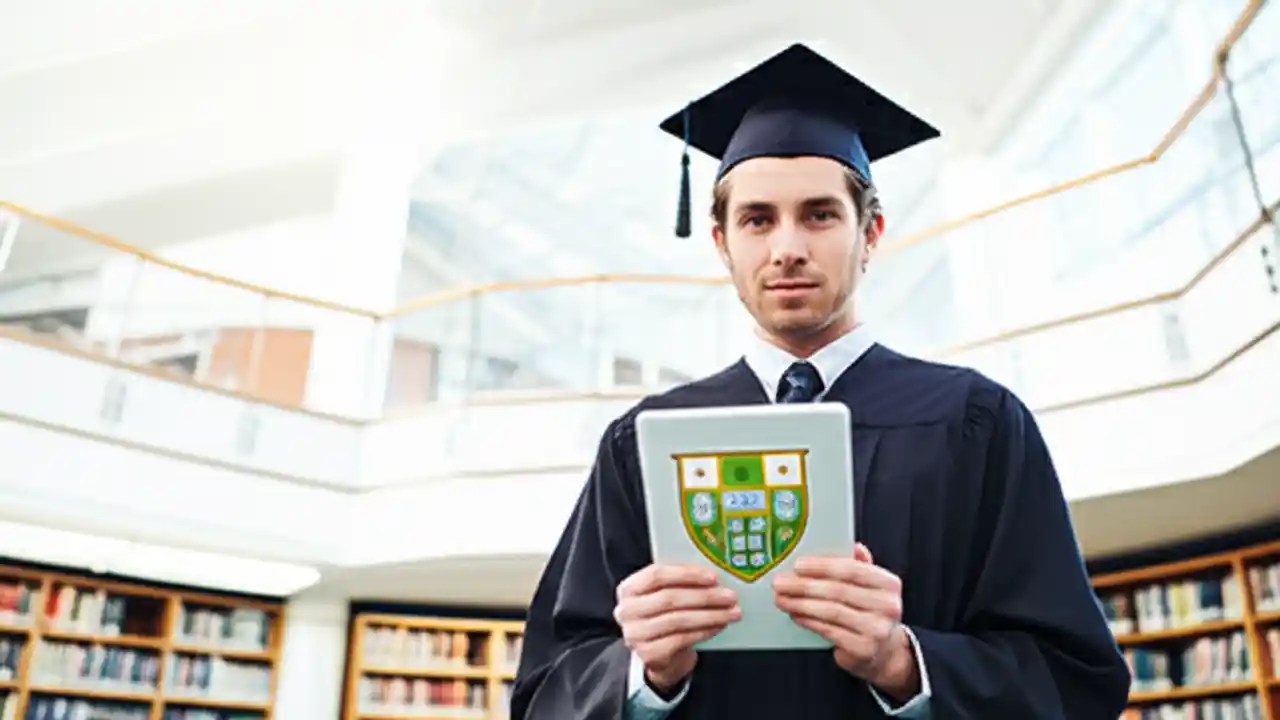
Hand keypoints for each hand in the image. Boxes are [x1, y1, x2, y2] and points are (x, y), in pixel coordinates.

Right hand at [614, 564, 739, 693]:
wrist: (657, 654)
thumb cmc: (663, 617)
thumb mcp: (663, 596)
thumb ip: (680, 583)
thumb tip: (713, 578)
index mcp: (629, 588)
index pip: (656, 575)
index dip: (686, 574)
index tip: (713, 577)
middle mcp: (627, 611)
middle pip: (669, 598)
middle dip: (705, 596)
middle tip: (730, 596)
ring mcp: (636, 634)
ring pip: (678, 620)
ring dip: (710, 615)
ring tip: (731, 612)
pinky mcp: (649, 654)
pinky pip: (682, 639)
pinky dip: (704, 631)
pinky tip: (719, 626)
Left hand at [772, 543, 919, 699]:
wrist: (886, 651)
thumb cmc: (872, 612)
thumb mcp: (872, 586)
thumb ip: (860, 565)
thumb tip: (851, 546)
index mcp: (888, 583)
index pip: (852, 569)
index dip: (822, 566)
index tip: (797, 565)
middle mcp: (887, 606)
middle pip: (837, 590)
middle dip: (803, 585)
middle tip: (780, 583)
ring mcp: (876, 629)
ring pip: (830, 611)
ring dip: (800, 604)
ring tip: (782, 599)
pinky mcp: (862, 648)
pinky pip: (829, 630)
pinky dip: (808, 621)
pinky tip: (795, 614)